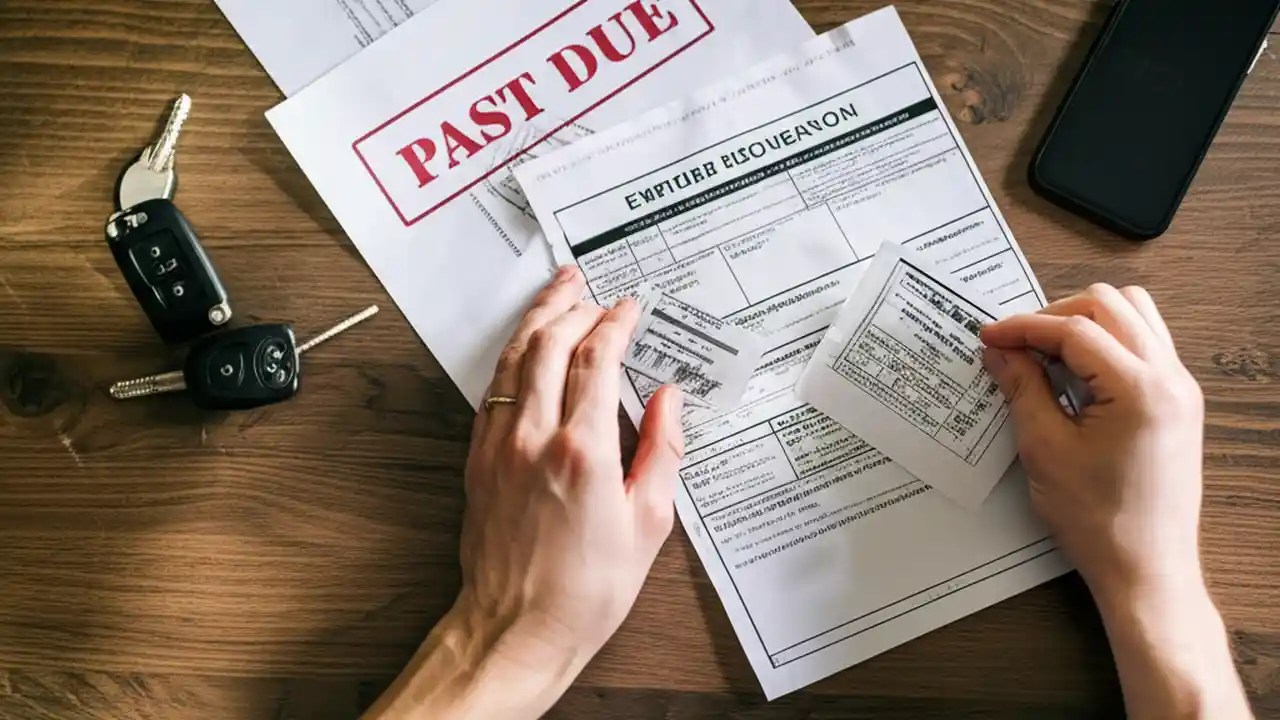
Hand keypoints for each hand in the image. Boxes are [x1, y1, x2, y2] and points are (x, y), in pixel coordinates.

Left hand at [363, 266, 684, 719]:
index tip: (629, 308)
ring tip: (556, 292)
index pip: (597, 359)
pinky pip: (493, 388)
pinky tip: (524, 347)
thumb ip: (661, 450)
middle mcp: (534, 437)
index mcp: (582, 450)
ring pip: (513, 358)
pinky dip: (511, 355)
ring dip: (536, 318)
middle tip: (592, 290)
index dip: (615, 323)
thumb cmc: (586, 588)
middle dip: (573, 306)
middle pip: (549, 343)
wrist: (517, 627)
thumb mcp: (648, 523)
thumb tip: (669, 399)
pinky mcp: (478, 458)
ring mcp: (498, 444)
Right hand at [980, 284, 1203, 597]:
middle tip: (1016, 344)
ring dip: (1085, 321)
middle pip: (1110, 304)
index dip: (1024, 327)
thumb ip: (1023, 389)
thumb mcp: (1045, 450)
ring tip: (1045, 353)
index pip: (1075, 330)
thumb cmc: (1100, 521)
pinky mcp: (1178, 402)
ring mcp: (1180, 388)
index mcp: (1140, 389)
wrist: (1145, 567)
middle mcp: (1170, 378)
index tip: (990, 338)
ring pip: (1134, 314)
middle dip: (1055, 315)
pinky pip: (1145, 344)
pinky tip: (1074, 372)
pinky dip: (1107, 342)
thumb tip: (1001, 352)